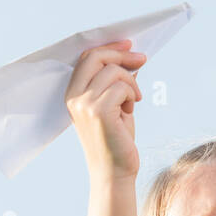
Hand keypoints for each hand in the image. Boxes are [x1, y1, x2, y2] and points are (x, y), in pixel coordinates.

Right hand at [64, 39, 145, 181]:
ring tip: (132, 101)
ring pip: (114, 72)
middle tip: (143, 59)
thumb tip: (131, 58)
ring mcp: (84, 104)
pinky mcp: (98, 112)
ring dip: (131, 83)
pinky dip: (132, 95)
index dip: (110, 47)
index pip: (87, 57)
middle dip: (123, 55)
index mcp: (72, 93)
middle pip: (97, 57)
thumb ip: (116, 82)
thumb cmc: (117, 138)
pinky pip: (122, 87)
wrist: (115, 170)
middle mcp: (74, 96)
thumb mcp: (115, 104)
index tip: (130, 44)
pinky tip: (131, 110)